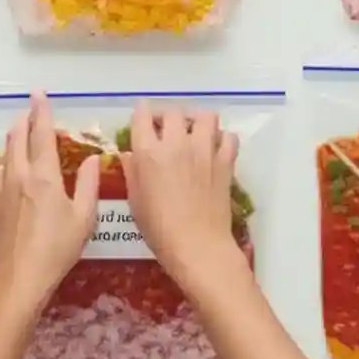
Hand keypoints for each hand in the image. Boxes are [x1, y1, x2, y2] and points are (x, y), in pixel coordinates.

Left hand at [0, 92, 99, 311]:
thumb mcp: (84, 218)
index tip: (40, 94)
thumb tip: (91, 159)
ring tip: (18, 133)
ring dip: (12, 140)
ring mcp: (2, 191)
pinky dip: (0, 163)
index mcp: (44, 176)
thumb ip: (87, 184)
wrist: (21, 278)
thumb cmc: (58, 249)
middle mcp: (19, 176)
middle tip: (30, 110)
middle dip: (24, 120)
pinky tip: (2, 166)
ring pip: (3, 155)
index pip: (42, 135)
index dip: (42, 112)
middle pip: (17, 139)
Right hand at [120, 102, 241, 286]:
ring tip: (193, 133)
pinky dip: (222, 139)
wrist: (197, 246)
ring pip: (205, 116)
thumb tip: (130, 155)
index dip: (142, 113)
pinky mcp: (225, 161)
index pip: (142, 115)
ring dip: (197, 121)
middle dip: (167, 116)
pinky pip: (228, 137)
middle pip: (173, 112)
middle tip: (166, 129)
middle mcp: (176, 143)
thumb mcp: (135, 201)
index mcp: (148, 152)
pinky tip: (215, 149)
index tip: (143, 117)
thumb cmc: (159, 229)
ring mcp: (204, 150)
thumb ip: (132, 172)